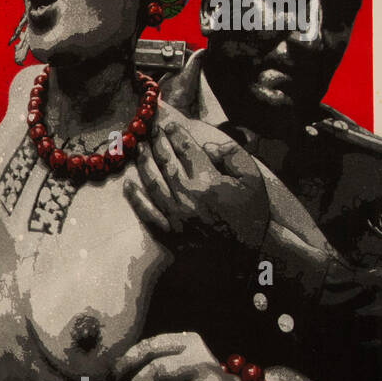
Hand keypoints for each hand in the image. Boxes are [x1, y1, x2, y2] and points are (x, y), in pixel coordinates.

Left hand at [124, 118, 268, 256]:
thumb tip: (207, 147)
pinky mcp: (167, 232)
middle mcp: (186, 195)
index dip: (177, 135)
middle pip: (166, 162)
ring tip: (138, 147)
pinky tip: (128, 183)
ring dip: (143, 162)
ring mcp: (174, 214)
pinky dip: (135, 197)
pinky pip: (146, 211)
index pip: (187, 150)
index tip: (169, 125)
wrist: (245, 255)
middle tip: (151, 129)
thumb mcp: (253, 180)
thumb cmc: (250, 215)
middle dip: (157, 142)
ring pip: (152, 182)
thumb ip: (233, 156)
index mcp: (208, 181)